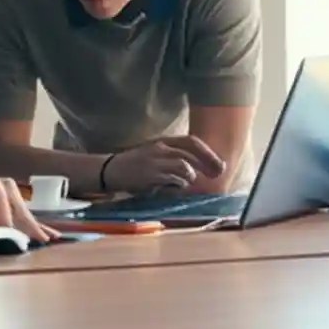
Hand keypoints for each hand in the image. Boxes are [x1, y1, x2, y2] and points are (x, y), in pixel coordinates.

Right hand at [103, 135, 225, 193]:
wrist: (110, 170)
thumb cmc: (134, 165)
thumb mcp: (153, 154)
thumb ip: (172, 157)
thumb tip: (196, 166)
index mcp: (162, 141)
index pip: (191, 141)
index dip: (207, 152)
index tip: (219, 164)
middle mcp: (160, 148)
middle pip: (190, 153)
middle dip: (207, 164)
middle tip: (217, 175)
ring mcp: (155, 160)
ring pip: (184, 165)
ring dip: (190, 176)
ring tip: (188, 182)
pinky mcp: (150, 174)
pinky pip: (173, 178)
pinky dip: (179, 184)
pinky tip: (176, 187)